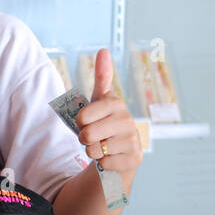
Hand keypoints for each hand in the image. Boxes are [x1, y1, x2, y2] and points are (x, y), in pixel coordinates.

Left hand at [77, 49, 142, 176]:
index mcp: (116, 104)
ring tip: (103, 147)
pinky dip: (103, 164)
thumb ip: (102, 77)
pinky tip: (111, 157)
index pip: (82, 117)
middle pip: (87, 135)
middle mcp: (127, 120)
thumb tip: (104, 50)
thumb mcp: (101, 100)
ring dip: (93, 153)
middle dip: (85, 140)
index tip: (87, 122)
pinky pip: (105, 164)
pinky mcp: (134, 159)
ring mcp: (132, 140)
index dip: (80, 123)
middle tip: (93, 137)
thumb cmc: (106, 123)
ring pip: (94, 151)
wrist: (121, 151)